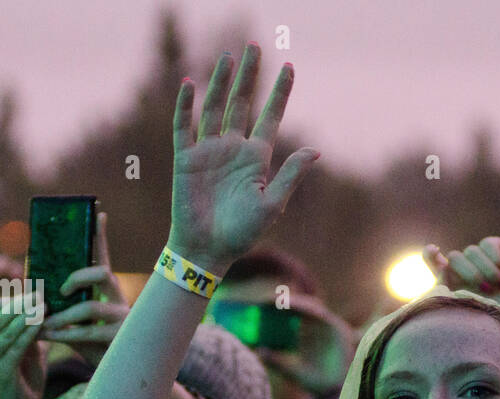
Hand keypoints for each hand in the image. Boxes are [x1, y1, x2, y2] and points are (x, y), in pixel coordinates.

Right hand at [0, 291, 46, 398]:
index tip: (32, 289)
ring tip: (43, 305)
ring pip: (6, 331)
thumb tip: (40, 300)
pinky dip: (27, 333)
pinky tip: (40, 323)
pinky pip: (14, 347)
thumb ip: (29, 326)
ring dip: (25, 316)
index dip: (10, 297)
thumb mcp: (29, 345)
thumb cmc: (28, 374)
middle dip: (19, 304)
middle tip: (39, 294)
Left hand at [41, 212, 128, 365]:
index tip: (98, 213)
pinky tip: (48, 336)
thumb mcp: (72, 319)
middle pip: (103, 273)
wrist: (113, 374)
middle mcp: (118, 299)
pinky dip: (64, 334)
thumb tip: (24, 281)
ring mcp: (122, 319)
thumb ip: (55, 302)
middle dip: (78, 277)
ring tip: (45, 323)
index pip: (102, 257)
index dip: (100, 236)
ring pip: (91, 307)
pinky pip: (88, 332)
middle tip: (60, 288)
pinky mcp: (118, 339)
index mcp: (107, 290)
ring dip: (63, 315)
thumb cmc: (90, 343)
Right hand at [167, 44, 319, 272]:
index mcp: (257, 158)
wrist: (208, 250)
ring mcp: (209, 151)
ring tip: (228, 57)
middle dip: (249, 76)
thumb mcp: (272, 204)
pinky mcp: (186, 158)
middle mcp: (233, 149)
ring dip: (221, 83)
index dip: (280, 93)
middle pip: (242, 103)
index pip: (270, 117)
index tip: (290, 67)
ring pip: (215, 108)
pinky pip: (184, 126)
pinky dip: (186, 105)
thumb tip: (314, 151)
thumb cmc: (242, 233)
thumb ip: (290, 175)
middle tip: (255, 47)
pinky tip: (189, 83)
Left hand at [423, 236, 499, 349]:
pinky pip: (488, 244)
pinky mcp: (497, 247)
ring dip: (486, 270)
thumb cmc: (496, 312)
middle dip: (469, 273)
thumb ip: (448, 284)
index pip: (435, 262)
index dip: (430, 255)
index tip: (432, 251)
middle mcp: (466, 266)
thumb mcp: (467, 302)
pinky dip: (496, 259)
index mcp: (453, 281)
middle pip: (455, 257)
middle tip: (486, 290)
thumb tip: (441, 262)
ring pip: (471, 251)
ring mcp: (481, 256)